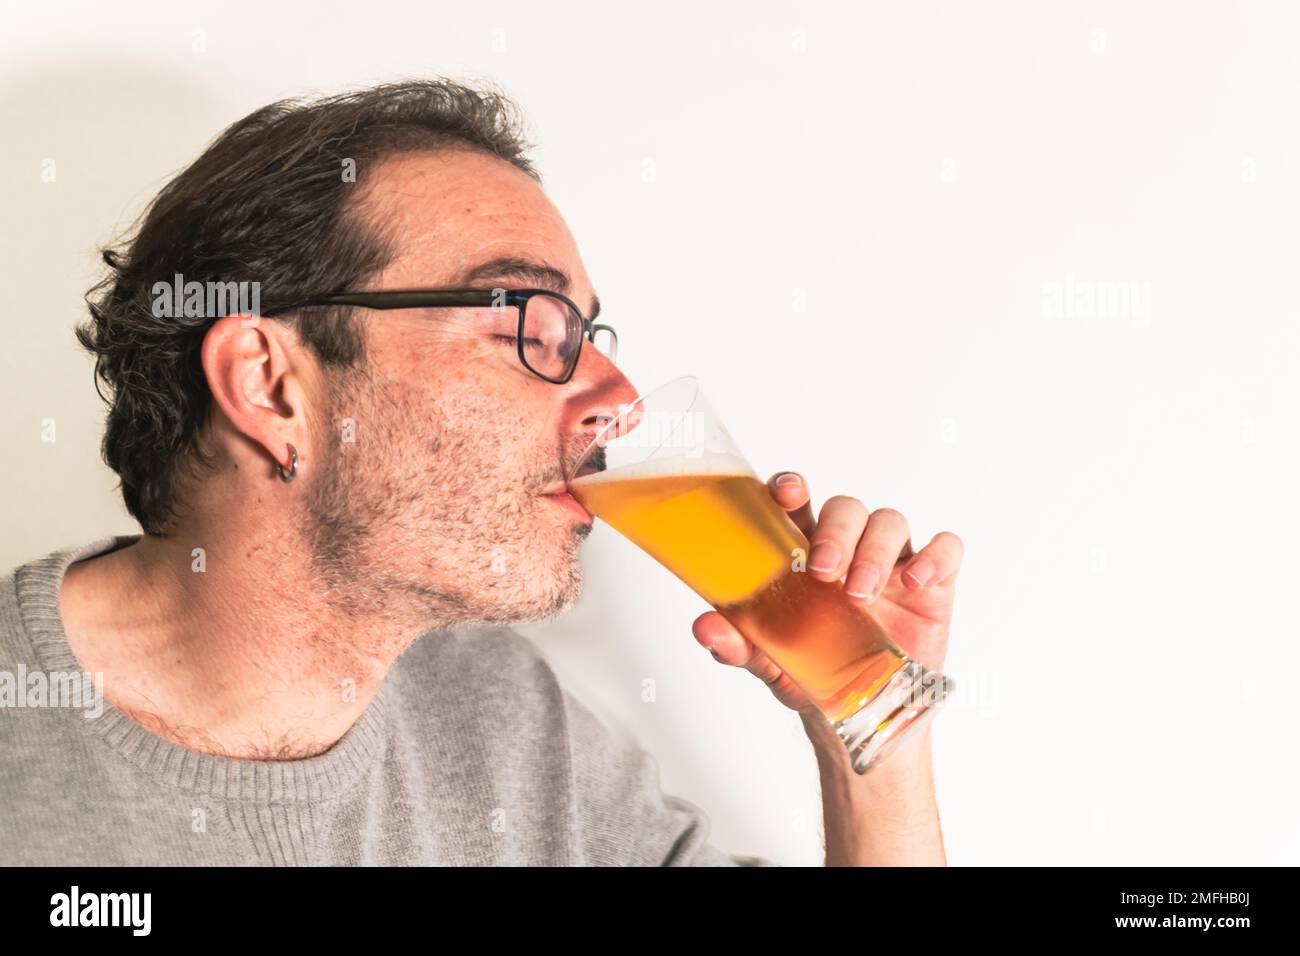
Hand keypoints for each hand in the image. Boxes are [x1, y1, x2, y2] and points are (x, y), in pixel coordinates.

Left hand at [691, 471, 961, 716]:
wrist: (861, 719)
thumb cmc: (812, 675)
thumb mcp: (770, 664)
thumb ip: (738, 645)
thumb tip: (704, 627)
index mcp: (805, 555)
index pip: (798, 505)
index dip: (793, 489)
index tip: (787, 492)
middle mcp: (849, 549)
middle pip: (847, 508)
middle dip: (836, 531)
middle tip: (824, 571)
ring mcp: (893, 562)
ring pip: (890, 522)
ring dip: (874, 551)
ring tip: (860, 593)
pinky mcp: (934, 583)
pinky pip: (946, 548)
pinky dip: (934, 557)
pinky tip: (914, 583)